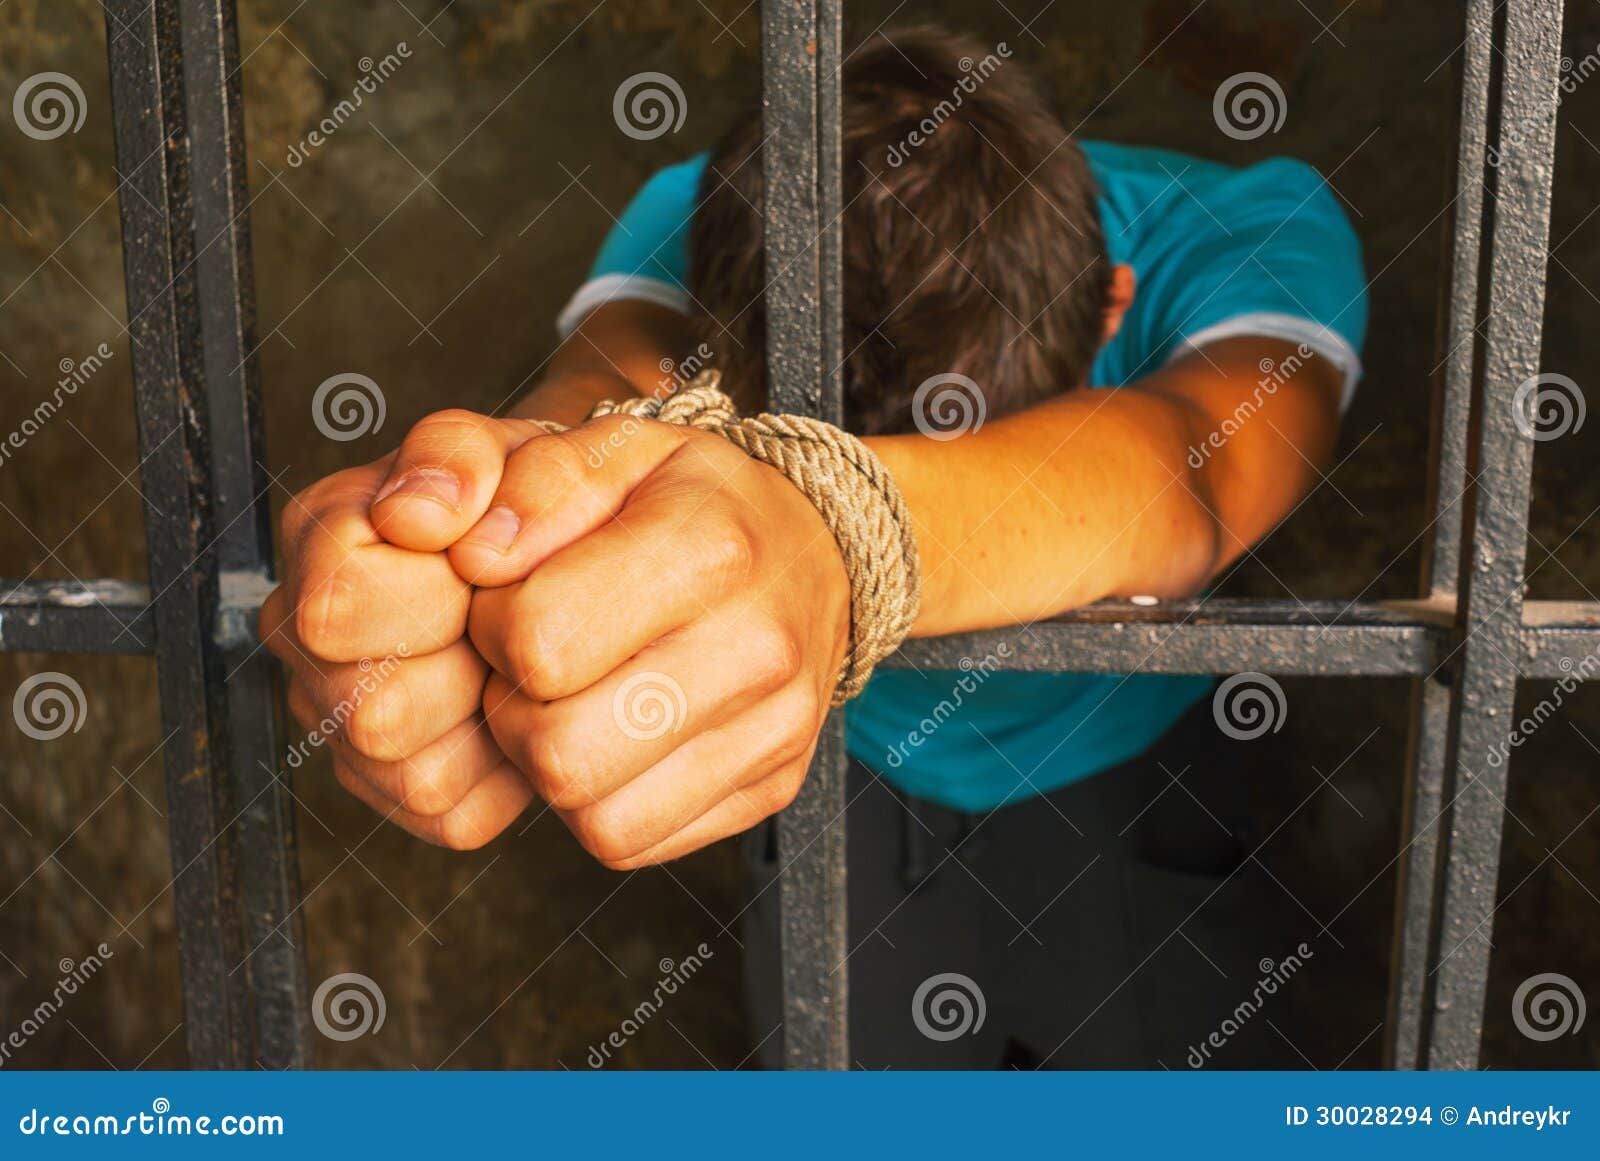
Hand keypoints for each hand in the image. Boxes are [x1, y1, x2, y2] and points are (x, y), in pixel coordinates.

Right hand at [259, 452, 531, 849]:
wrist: (571, 550)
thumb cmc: (528, 499)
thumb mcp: (506, 449)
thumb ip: (456, 458)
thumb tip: (415, 517)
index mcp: (319, 545)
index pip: (339, 607)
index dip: (433, 594)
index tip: (478, 565)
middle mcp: (308, 644)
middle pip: (372, 715)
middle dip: (465, 668)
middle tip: (501, 625)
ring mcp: (342, 725)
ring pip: (414, 776)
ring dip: (487, 723)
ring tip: (509, 664)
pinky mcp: (399, 794)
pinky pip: (455, 814)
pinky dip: (504, 773)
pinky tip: (513, 710)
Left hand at [372, 407, 851, 868]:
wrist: (816, 549)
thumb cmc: (690, 498)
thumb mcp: (610, 448)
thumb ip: (524, 479)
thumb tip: (468, 553)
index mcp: (710, 544)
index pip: (538, 642)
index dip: (495, 625)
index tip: (516, 597)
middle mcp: (758, 646)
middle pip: (559, 752)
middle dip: (515, 711)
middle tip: (534, 664)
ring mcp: (776, 728)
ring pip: (595, 819)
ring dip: (552, 768)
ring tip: (571, 700)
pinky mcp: (773, 787)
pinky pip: (636, 843)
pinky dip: (599, 803)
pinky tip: (614, 736)